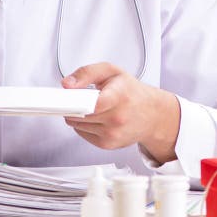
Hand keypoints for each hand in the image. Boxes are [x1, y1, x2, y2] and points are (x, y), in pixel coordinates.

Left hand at [61, 62, 180, 164]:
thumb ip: (87, 73)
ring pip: (77, 125)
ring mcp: (112, 134)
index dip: (75, 101)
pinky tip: (95, 117)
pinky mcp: (107, 144)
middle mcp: (117, 118)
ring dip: (77, 115)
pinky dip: (83, 125)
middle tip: (77, 96)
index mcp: (119, 97)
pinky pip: (82, 134)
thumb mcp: (111, 71)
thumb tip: (67, 84)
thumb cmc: (131, 92)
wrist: (152, 114)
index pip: (91, 104)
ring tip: (91, 106)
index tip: (64, 98)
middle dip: (72, 105)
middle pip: (80, 114)